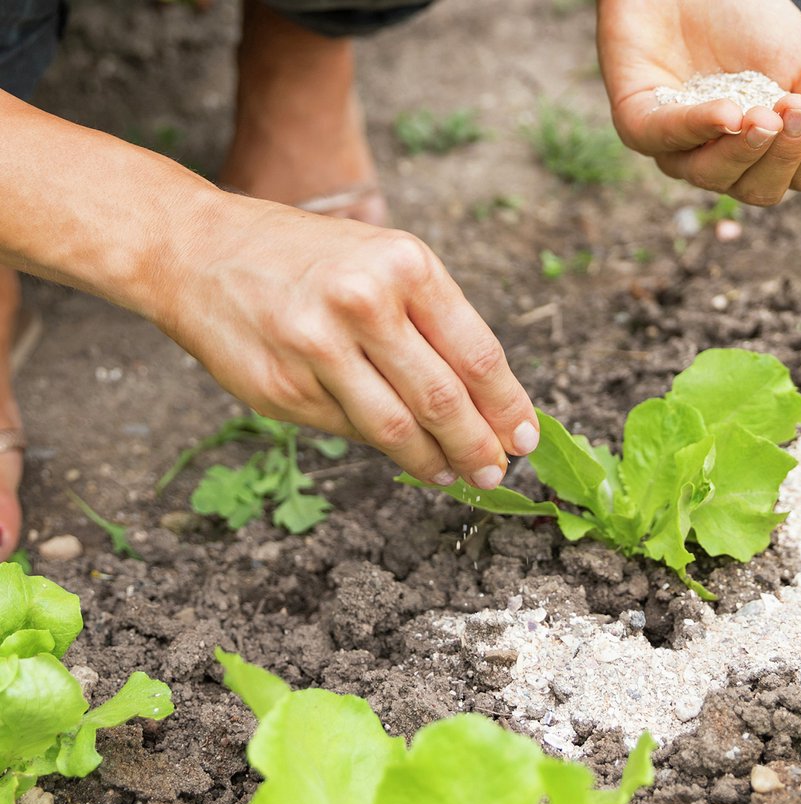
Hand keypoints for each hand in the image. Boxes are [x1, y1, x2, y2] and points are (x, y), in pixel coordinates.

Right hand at [160, 194, 537, 488]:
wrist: (195, 251)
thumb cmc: (306, 259)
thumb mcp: (382, 261)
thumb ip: (433, 325)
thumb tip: (486, 405)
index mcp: (403, 264)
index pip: (476, 353)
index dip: (507, 405)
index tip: (524, 437)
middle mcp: (362, 302)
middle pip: (444, 399)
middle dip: (479, 446)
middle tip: (496, 471)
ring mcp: (317, 348)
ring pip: (398, 428)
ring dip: (435, 461)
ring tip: (458, 474)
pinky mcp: (283, 387)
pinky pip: (351, 431)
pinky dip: (384, 448)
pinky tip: (405, 454)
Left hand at [597, 0, 800, 207]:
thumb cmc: (749, 17)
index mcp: (765, 150)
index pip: (800, 178)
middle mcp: (721, 158)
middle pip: (759, 190)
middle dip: (785, 155)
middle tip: (797, 109)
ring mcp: (678, 147)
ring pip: (714, 178)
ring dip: (745, 148)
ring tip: (765, 114)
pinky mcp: (637, 123)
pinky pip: (668, 142)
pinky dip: (701, 128)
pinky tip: (728, 112)